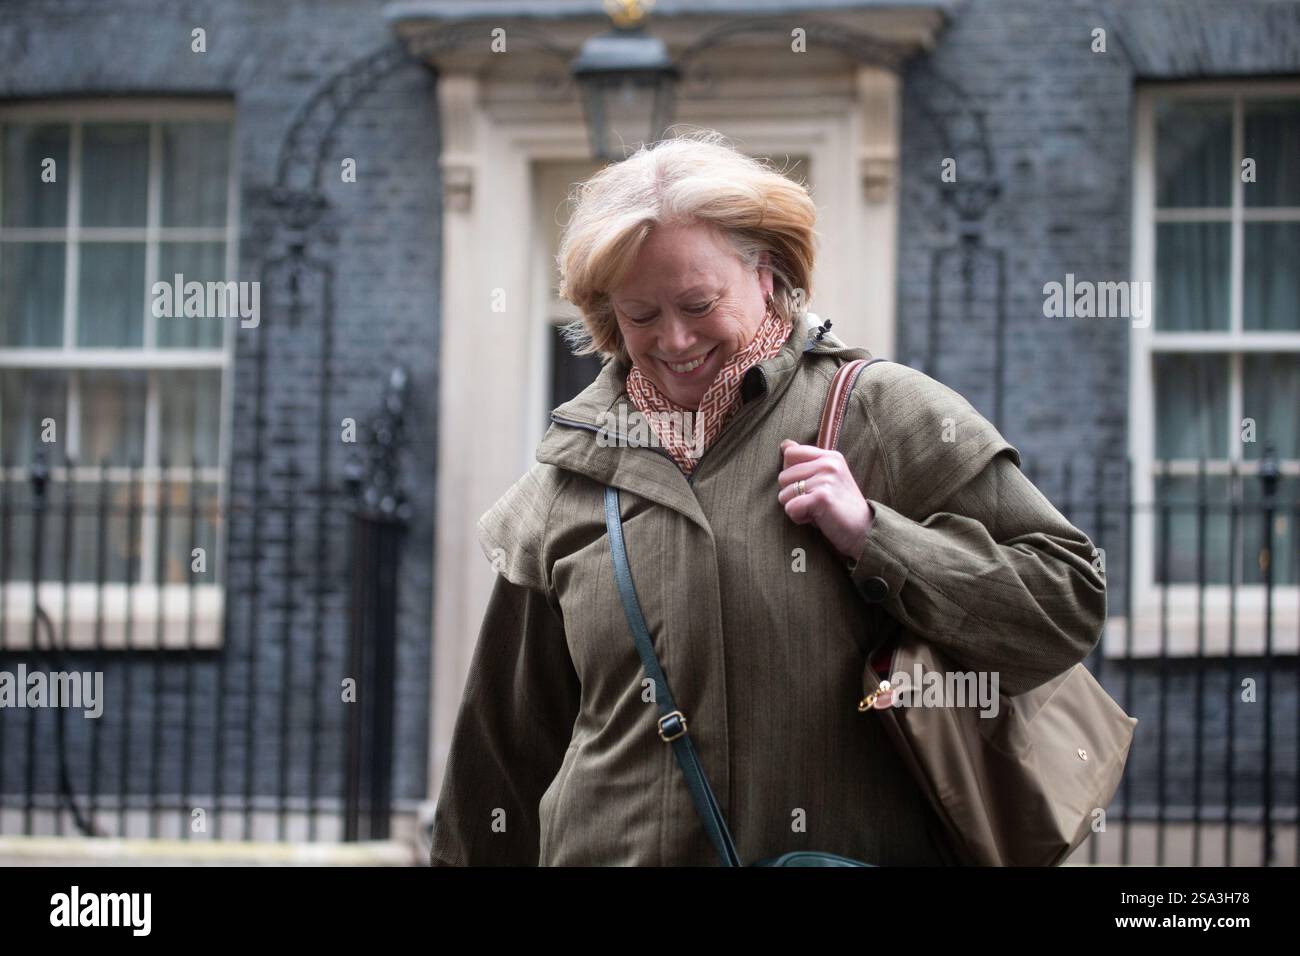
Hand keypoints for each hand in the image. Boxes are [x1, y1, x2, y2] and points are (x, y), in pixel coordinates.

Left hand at [776, 438, 874, 559]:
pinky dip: (799, 518)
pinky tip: (816, 518)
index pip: (790, 453)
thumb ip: (806, 461)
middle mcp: (828, 463)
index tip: (808, 486)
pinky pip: (790, 508)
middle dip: (792, 495)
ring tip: (817, 510)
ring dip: (796, 508)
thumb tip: (784, 444)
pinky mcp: (822, 497)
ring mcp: (826, 479)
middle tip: (815, 502)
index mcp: (829, 456)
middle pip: (783, 476)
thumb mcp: (826, 478)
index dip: (791, 474)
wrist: (864, 531)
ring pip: (784, 494)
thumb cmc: (840, 506)